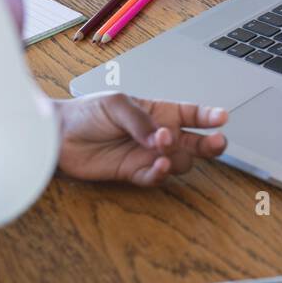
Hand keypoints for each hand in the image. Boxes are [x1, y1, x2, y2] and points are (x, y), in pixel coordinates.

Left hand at [55, 93, 227, 184]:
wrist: (58, 137)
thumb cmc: (86, 113)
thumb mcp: (116, 104)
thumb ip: (141, 120)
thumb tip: (161, 137)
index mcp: (159, 113)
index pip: (191, 114)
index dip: (209, 116)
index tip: (223, 117)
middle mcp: (159, 136)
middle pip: (195, 143)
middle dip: (210, 144)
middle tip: (217, 143)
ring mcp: (148, 156)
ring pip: (179, 163)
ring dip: (177, 157)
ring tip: (163, 147)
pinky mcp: (133, 174)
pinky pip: (155, 178)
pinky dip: (160, 173)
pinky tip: (158, 164)